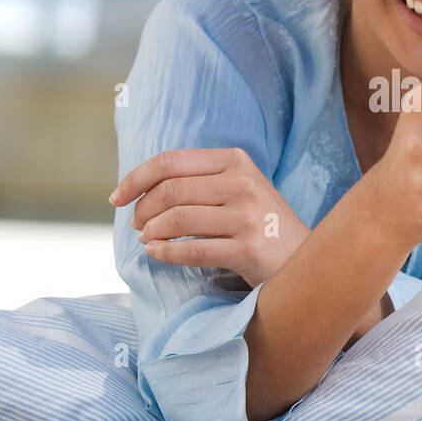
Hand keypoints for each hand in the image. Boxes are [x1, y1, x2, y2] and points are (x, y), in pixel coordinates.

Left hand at [109, 147, 309, 287]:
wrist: (304, 260)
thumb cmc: (261, 225)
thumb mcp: (238, 189)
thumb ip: (200, 180)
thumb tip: (142, 186)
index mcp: (236, 161)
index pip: (171, 162)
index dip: (135, 179)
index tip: (117, 197)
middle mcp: (243, 183)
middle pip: (170, 190)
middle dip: (142, 209)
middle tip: (137, 225)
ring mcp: (248, 216)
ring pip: (177, 219)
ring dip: (151, 232)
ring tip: (147, 240)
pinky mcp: (249, 249)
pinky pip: (193, 250)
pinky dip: (166, 253)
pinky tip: (157, 254)